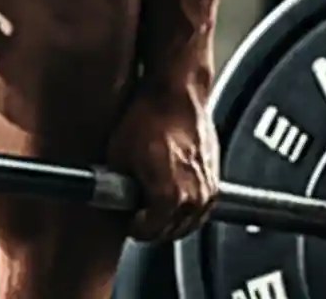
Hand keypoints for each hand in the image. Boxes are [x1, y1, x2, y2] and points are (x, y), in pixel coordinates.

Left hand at [107, 82, 219, 241]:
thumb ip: (114, 186)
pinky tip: (174, 193)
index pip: (148, 232)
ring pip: (190, 222)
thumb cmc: (150, 117)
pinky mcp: (216, 174)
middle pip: (171, 231)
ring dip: (172, 219)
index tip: (125, 216)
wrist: (177, 92)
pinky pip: (202, 205)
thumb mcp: (118, 156)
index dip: (132, 225)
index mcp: (169, 197)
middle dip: (152, 225)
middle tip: (137, 211)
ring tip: (154, 203)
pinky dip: (188, 206)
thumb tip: (109, 196)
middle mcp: (194, 197)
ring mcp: (208, 187)